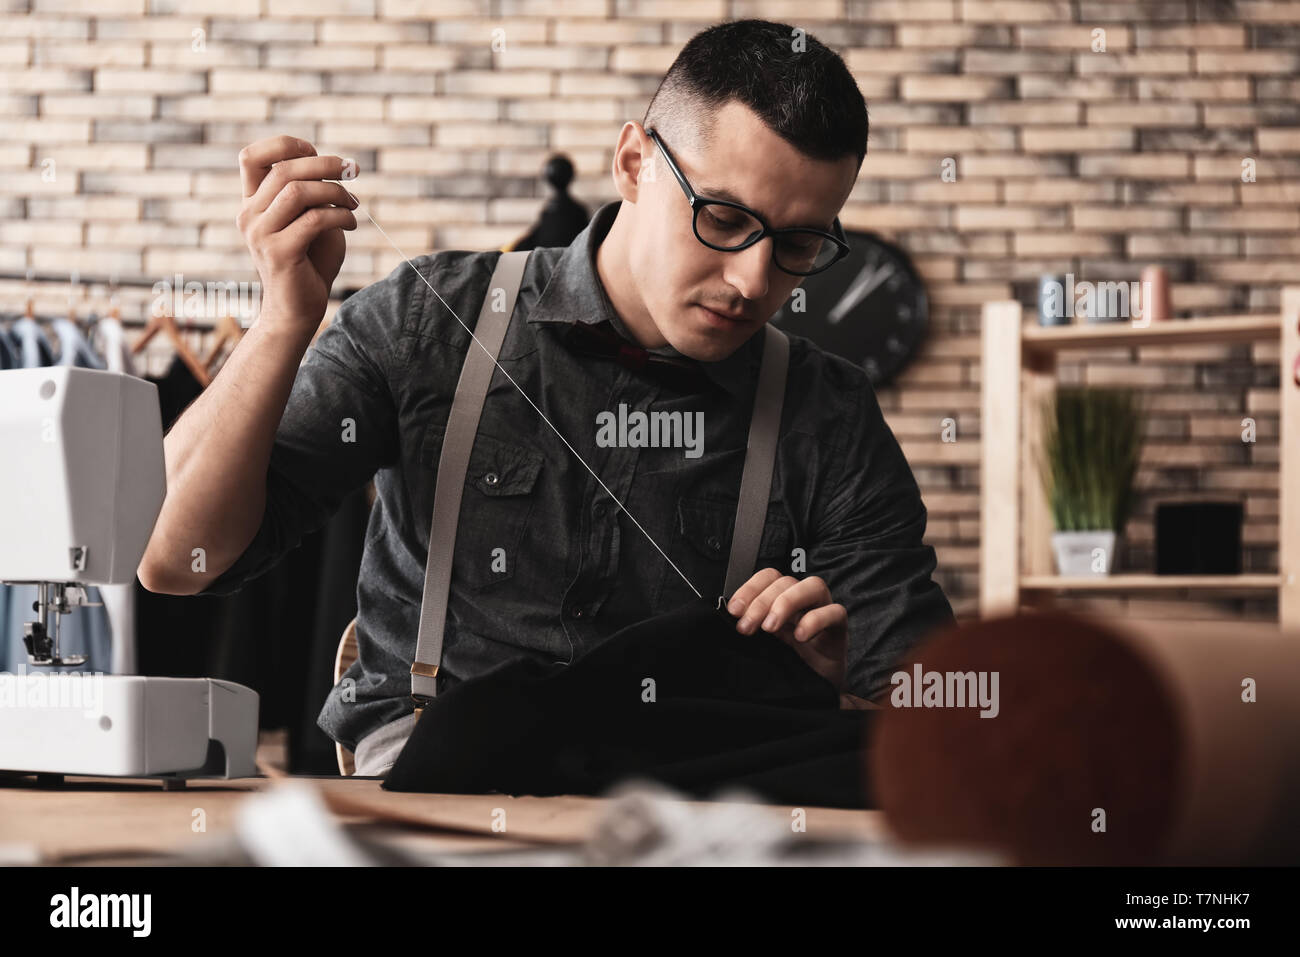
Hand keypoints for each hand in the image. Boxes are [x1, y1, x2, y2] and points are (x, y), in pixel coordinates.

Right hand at [236, 134, 358, 334]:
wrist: (298, 311)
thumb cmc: (310, 263)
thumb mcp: (311, 220)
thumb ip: (314, 194)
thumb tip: (334, 166)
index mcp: (252, 203)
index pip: (252, 157)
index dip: (284, 145)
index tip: (316, 150)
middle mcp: (248, 215)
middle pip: (284, 170)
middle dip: (325, 164)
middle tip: (353, 170)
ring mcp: (259, 234)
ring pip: (298, 192)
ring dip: (335, 192)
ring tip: (354, 204)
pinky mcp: (278, 253)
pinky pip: (313, 220)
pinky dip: (339, 216)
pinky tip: (351, 223)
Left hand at [726, 569, 846, 691]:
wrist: (814, 688)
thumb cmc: (788, 662)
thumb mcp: (764, 642)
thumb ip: (751, 627)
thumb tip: (728, 620)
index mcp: (782, 599)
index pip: (768, 577)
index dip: (750, 588)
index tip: (734, 611)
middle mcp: (803, 601)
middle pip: (785, 581)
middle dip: (761, 601)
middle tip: (746, 627)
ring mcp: (823, 611)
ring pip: (813, 586)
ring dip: (787, 602)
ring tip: (770, 627)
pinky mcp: (839, 629)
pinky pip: (835, 613)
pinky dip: (815, 620)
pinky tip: (800, 636)